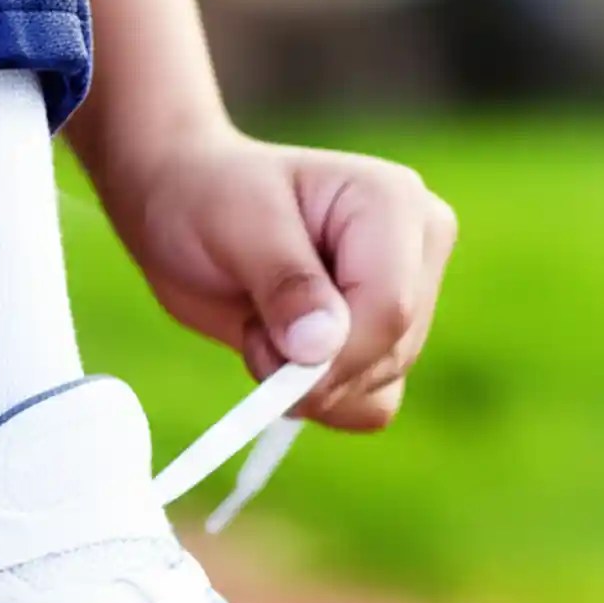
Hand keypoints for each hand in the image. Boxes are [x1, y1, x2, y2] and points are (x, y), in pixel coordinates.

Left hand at [101, 129, 456, 430]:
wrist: (186, 210)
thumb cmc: (209, 198)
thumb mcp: (235, 225)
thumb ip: (284, 283)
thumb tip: (322, 347)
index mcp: (393, 201)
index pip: (390, 306)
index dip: (333, 353)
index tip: (268, 359)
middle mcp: (417, 247)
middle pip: (390, 351)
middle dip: (311, 368)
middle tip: (253, 330)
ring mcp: (409, 295)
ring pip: (380, 385)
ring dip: (307, 382)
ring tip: (263, 323)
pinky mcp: (387, 339)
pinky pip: (369, 403)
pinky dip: (317, 397)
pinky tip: (281, 348)